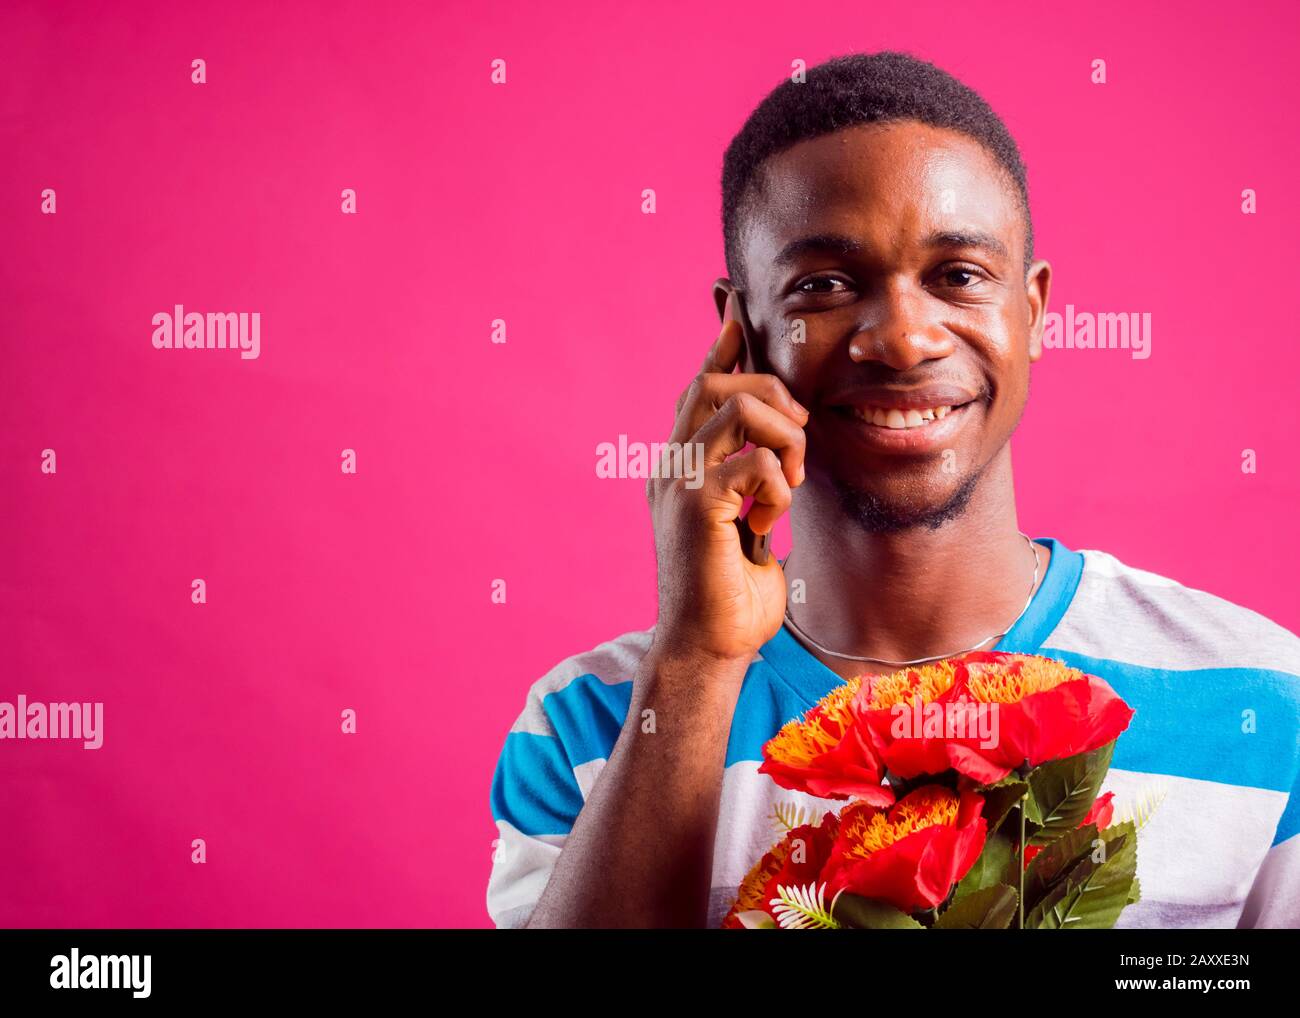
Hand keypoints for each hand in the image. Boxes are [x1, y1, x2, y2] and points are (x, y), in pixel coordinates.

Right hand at [645, 294, 808, 664]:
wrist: (706, 649)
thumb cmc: (731, 595)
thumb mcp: (747, 525)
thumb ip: (753, 484)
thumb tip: (778, 458)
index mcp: (680, 467)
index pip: (699, 389)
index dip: (721, 348)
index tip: (738, 308)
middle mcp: (670, 467)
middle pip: (716, 384)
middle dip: (769, 391)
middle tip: (798, 431)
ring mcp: (678, 484)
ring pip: (737, 411)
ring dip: (782, 437)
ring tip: (791, 477)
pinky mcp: (694, 508)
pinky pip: (754, 464)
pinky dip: (778, 486)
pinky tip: (770, 521)